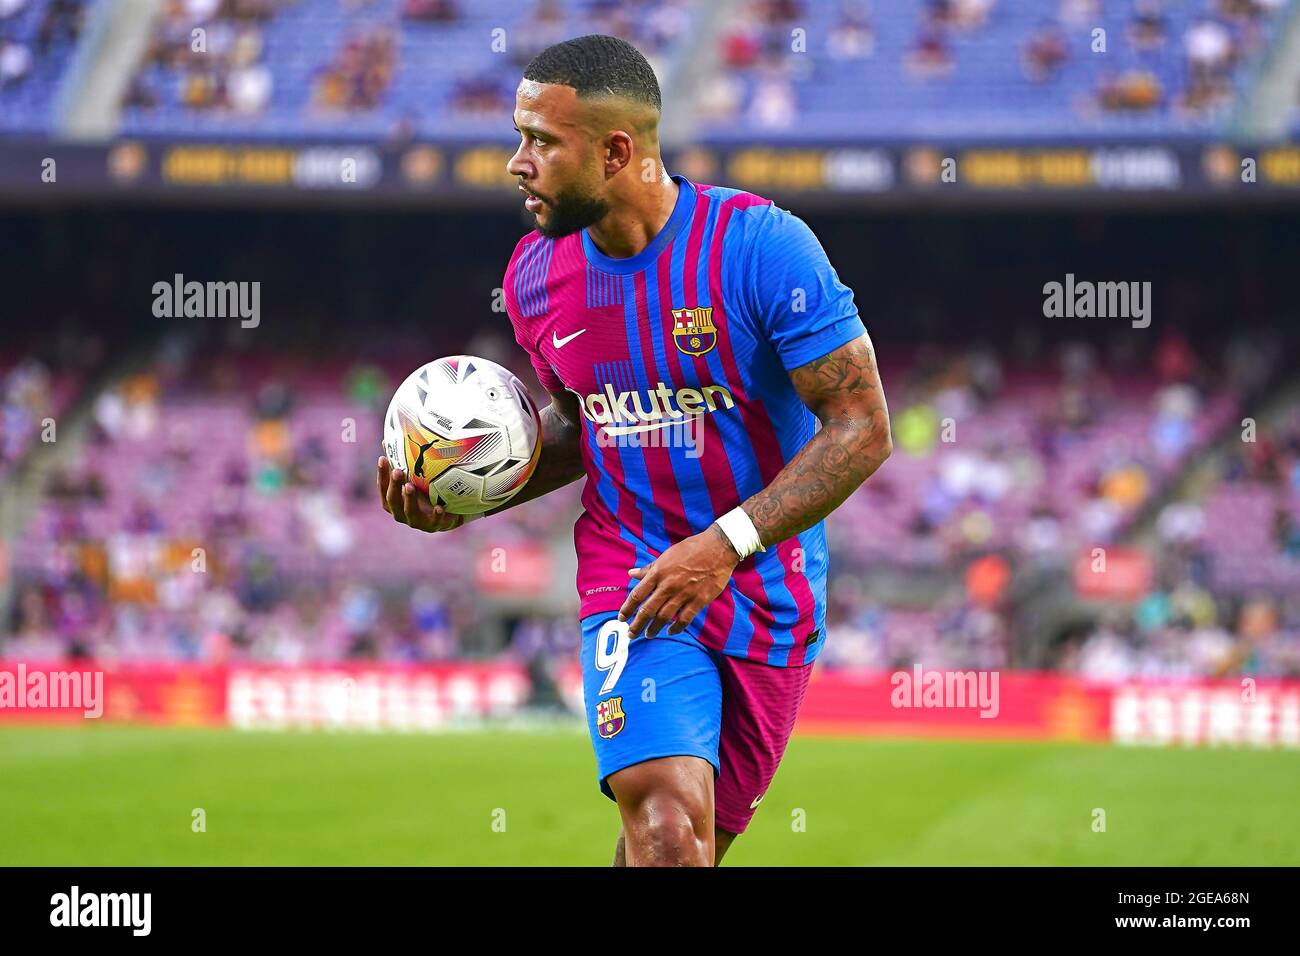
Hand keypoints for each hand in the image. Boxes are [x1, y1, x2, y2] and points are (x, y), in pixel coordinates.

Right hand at [377, 456, 466, 532]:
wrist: (447, 512)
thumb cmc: (425, 491)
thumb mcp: (414, 476)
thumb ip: (403, 461)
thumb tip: (390, 438)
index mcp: (393, 500)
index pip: (382, 488)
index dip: (381, 474)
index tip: (382, 458)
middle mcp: (401, 512)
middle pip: (393, 501)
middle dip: (394, 486)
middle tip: (397, 471)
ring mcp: (417, 521)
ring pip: (409, 512)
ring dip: (409, 499)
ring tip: (409, 486)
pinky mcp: (433, 525)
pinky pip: (435, 522)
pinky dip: (436, 515)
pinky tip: (439, 507)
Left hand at [618, 526, 740, 638]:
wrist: (718, 548)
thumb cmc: (691, 549)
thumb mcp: (666, 555)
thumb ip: (649, 568)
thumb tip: (631, 573)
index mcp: (658, 573)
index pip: (638, 595)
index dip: (628, 608)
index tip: (621, 618)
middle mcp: (668, 585)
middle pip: (648, 610)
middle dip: (637, 624)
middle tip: (631, 634)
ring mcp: (684, 594)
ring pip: (664, 617)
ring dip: (654, 628)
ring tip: (648, 635)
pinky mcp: (699, 600)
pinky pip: (684, 619)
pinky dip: (676, 627)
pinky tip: (670, 631)